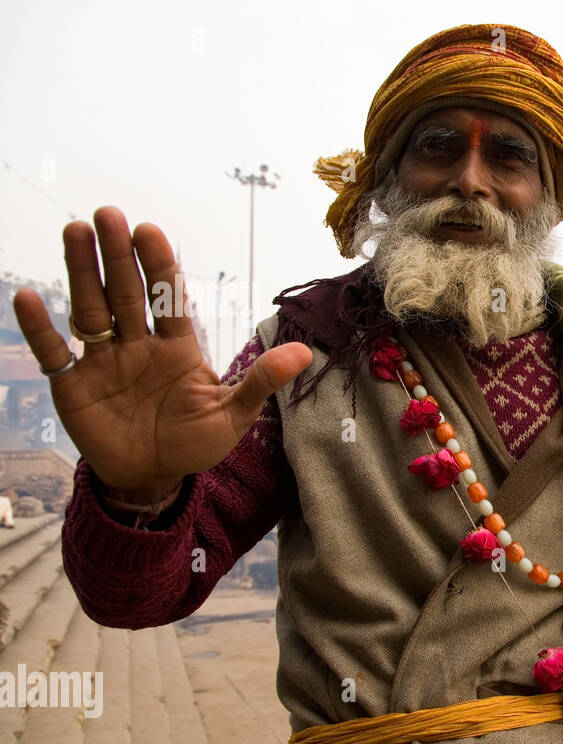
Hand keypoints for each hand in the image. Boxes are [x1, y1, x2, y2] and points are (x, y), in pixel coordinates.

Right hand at [12, 206, 311, 493]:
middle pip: (127, 293)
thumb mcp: (232, 415)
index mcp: (177, 347)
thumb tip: (304, 352)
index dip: (158, 265)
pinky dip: (39, 328)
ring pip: (91, 308)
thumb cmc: (195, 443)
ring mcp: (103, 361)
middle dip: (117, 255)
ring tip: (75, 231)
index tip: (149, 231)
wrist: (154, 477)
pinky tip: (27, 298)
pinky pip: (53, 352)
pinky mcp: (73, 385)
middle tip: (108, 214)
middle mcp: (138, 345)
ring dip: (82, 272)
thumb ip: (260, 381)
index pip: (168, 298)